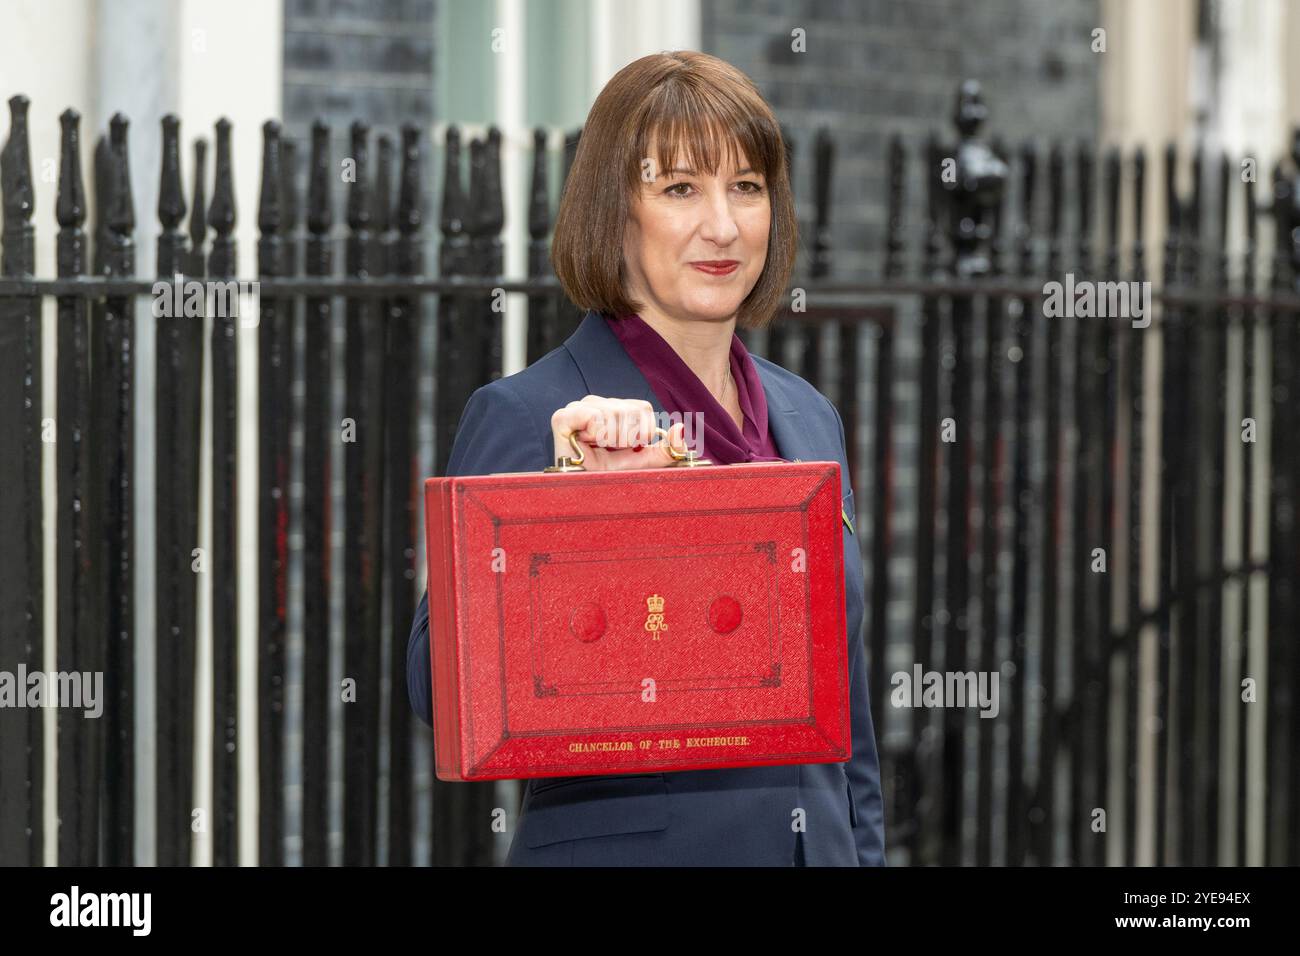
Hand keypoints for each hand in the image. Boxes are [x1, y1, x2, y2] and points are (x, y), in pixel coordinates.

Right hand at [549, 396, 687, 470]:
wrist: (582, 499)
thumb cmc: (608, 478)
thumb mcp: (642, 464)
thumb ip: (664, 450)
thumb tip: (680, 430)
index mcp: (614, 410)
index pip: (643, 408)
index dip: (645, 432)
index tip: (630, 449)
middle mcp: (595, 404)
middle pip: (632, 410)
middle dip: (629, 438)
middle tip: (612, 451)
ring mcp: (577, 408)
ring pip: (616, 412)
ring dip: (614, 439)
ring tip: (599, 450)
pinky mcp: (562, 418)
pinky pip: (594, 416)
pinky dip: (598, 434)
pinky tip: (589, 444)